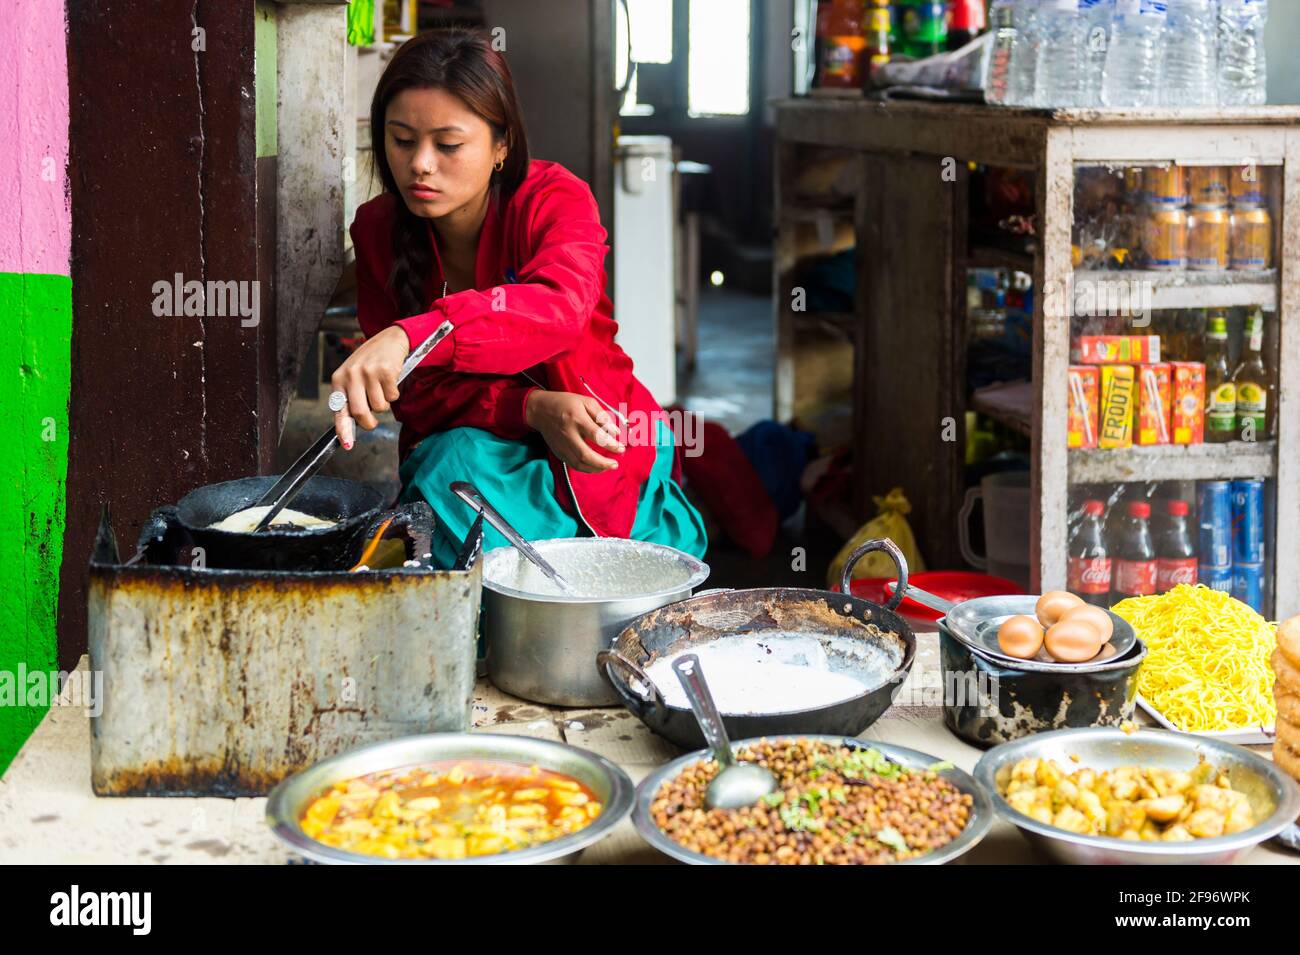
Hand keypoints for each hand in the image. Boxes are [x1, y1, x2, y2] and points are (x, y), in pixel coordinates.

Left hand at [330, 325, 409, 447]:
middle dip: (369, 423)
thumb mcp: (354, 377)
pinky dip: (394, 393)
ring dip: (384, 403)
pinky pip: (392, 397)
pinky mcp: (386, 371)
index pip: (339, 409)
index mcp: (339, 379)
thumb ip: (351, 398)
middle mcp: (351, 375)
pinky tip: (390, 379)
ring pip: (379, 407)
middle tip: (373, 422)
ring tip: (381, 388)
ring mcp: (369, 372)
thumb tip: (352, 426)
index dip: (344, 429)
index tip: (347, 445)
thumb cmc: (370, 363)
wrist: (389, 339)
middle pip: (360, 413)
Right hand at [525, 390, 624, 473]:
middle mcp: (569, 434)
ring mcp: (562, 445)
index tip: (621, 448)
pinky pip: (573, 464)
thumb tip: (615, 432)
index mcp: (577, 419)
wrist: (540, 409)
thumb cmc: (566, 403)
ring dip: (596, 469)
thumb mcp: (586, 402)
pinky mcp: (558, 451)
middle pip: (586, 455)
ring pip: (579, 464)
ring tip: (608, 466)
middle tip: (615, 464)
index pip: (597, 436)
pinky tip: (596, 466)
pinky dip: (586, 468)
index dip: (611, 444)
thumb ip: (602, 416)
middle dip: (603, 463)